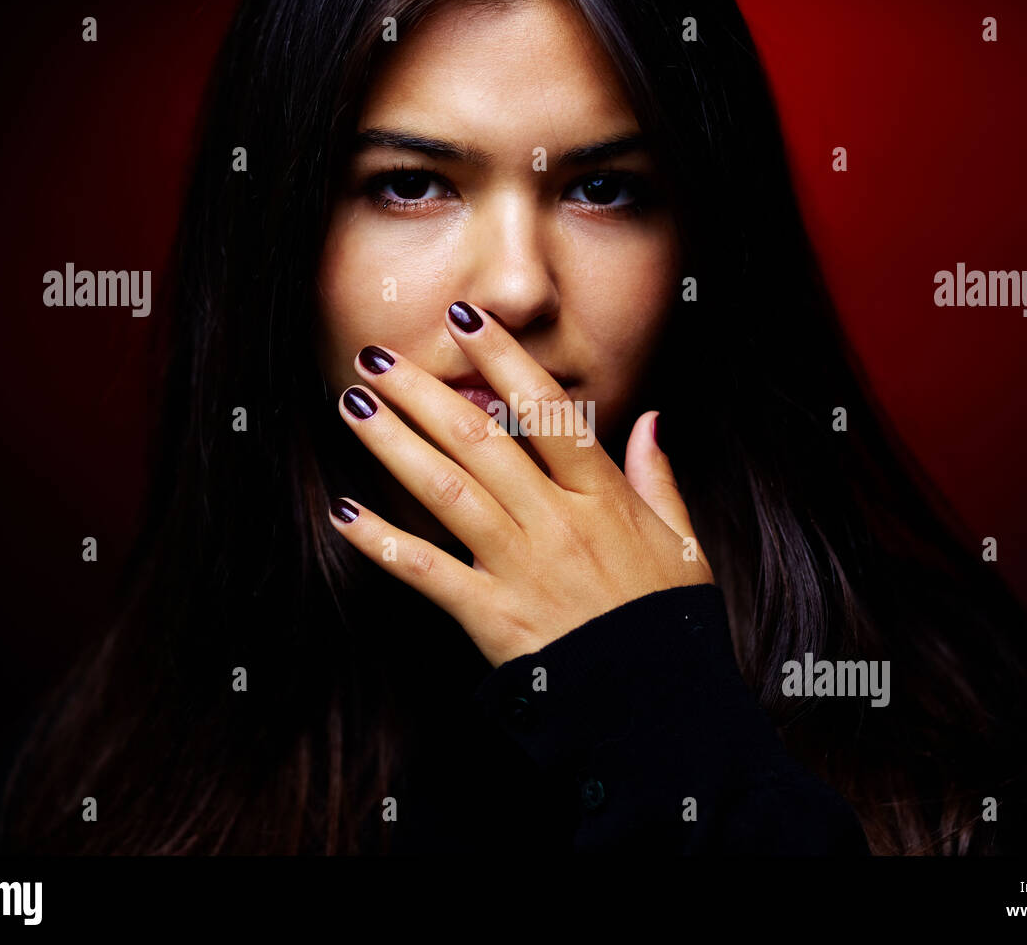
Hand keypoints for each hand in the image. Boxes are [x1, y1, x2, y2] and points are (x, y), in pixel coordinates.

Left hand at [328, 299, 712, 667]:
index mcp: (603, 497)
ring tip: (353, 405)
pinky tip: (343, 513)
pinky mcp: (492, 617)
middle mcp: (557, 522)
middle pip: (480, 440)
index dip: (504, 358)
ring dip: (394, 445)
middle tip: (376, 355)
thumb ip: (659, 477)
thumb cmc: (669, 624)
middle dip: (423, 392)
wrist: (659, 709)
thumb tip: (652, 418)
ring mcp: (522, 568)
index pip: (547, 410)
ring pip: (447, 491)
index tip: (467, 318)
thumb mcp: (683, 543)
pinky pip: (428, 572)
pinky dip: (382, 543)